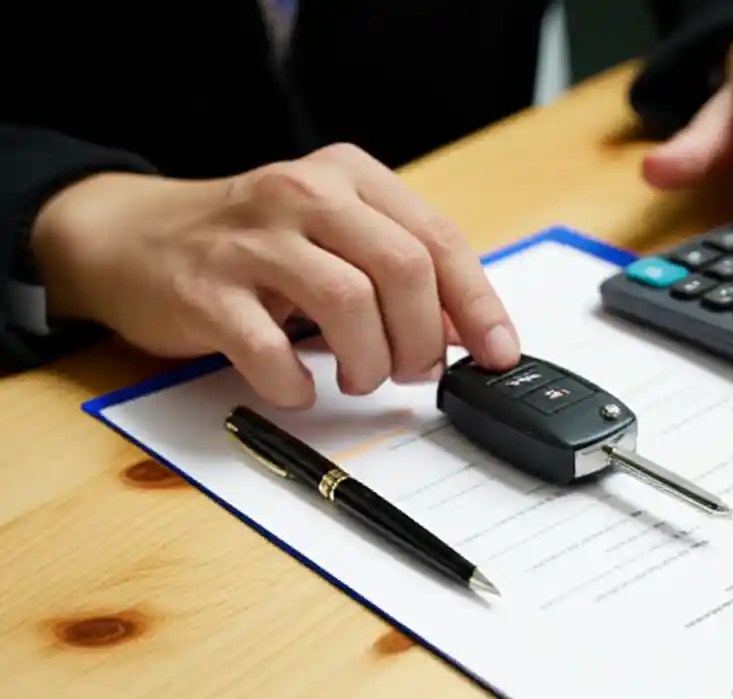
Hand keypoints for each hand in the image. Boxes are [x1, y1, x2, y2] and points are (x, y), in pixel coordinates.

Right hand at [31, 143, 520, 407]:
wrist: (132, 238)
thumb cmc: (252, 245)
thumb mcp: (333, 236)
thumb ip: (399, 271)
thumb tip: (467, 330)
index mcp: (349, 176)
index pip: (438, 239)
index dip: (479, 305)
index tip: (499, 354)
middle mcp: (304, 194)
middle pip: (403, 269)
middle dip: (424, 339)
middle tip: (413, 372)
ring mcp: (252, 239)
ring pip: (348, 304)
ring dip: (369, 361)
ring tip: (359, 377)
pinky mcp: (207, 289)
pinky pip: (271, 349)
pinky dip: (297, 384)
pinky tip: (298, 387)